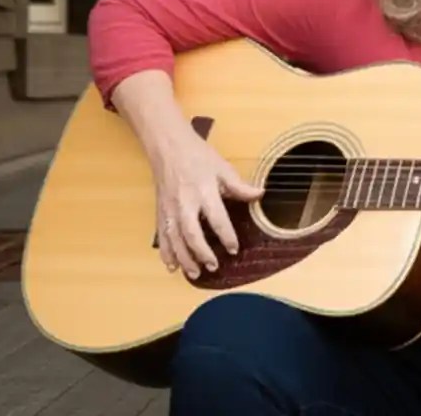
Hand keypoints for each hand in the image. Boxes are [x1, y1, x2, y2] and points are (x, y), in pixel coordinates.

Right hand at [151, 125, 263, 277]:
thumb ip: (239, 186)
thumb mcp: (222, 167)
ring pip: (175, 239)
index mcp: (204, 191)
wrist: (168, 146)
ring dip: (184, 258)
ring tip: (195, 273)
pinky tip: (172, 266)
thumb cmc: (198, 156)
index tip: (234, 248)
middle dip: (202, 253)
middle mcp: (185, 203)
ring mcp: (170, 209)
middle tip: (214, 266)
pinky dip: (166, 253)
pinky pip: (162, 236)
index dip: (226, 235)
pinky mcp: (160, 212)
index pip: (217, 218)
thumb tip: (260, 194)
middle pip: (192, 234)